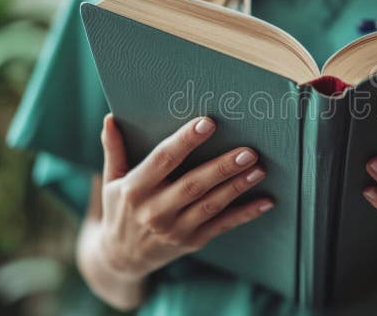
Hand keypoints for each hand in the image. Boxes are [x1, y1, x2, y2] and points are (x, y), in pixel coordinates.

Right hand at [82, 114, 273, 283]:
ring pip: (211, 205)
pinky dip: (245, 214)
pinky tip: (266, 201)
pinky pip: (222, 225)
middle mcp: (155, 211)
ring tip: (259, 169)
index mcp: (135, 189)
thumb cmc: (119, 209)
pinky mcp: (192, 242)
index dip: (185, 141)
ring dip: (237, 187)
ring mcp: (175, 229)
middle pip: (193, 185)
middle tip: (247, 151)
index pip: (163, 160)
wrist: (119, 259)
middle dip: (221, 167)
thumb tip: (110, 117)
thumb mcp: (111, 180)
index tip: (207, 123)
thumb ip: (114, 149)